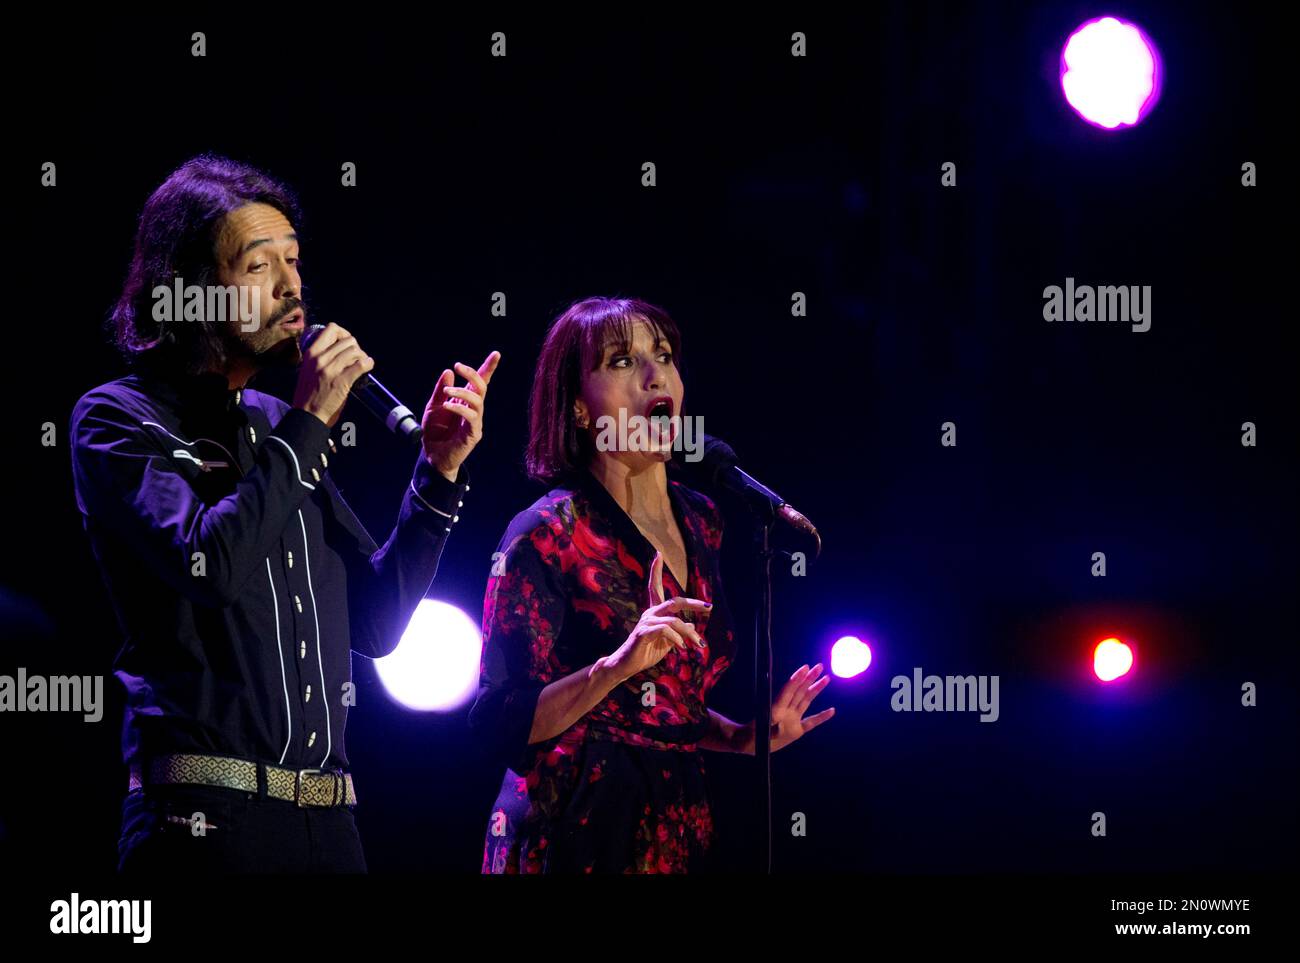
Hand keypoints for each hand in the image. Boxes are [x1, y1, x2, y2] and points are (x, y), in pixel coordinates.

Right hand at [292, 323, 374, 428]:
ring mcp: (330, 369)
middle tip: (357, 358)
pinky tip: (368, 367)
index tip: (348, 344)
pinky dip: (368, 364)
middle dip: (356, 348)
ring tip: (362, 364)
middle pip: (348, 340)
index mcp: (311, 353)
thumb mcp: (308, 368)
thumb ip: (321, 357)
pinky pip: (360, 365)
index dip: (344, 333)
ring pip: (355, 351)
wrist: (307, 415)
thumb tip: (339, 348)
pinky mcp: (341, 381)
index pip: (331, 328)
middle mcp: (320, 358)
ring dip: (363, 357)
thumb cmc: (308, 394)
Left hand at [421, 350, 500, 481]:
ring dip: (462, 393)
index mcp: (465, 402)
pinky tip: (448, 406)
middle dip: (473, 374)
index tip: (496, 354)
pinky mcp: (473, 434)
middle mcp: (473, 410)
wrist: (432, 456)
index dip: (488, 368)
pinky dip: (460, 409)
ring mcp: (475, 422)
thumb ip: (441, 390)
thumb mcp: (433, 406)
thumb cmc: (435, 432)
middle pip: (481, 387)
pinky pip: (472, 417)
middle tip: (458, 366)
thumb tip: (449, 372)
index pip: (480, 382)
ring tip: (446, 392)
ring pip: (478, 401)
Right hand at [601, 551, 711, 683]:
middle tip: (709, 607)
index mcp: (654, 613)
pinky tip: (682, 648)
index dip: (656, 570)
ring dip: (689, 633)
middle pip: (674, 601)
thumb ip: (678, 632)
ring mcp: (646, 622)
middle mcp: (649, 613)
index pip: (655, 587)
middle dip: (693, 603)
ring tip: (698, 644)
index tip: (658, 554)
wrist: (626, 666)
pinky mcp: (643, 633)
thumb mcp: (666, 642)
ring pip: (674, 619)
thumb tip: (690, 623)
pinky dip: (677, 638)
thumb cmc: (645, 653)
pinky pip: (665, 629)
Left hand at [739, 663, 834, 753]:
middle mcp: (786, 711)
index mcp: (777, 710)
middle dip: (809, 678)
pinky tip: (832, 711)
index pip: (789, 691)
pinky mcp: (796, 731)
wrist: (749, 744)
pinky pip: (811, 722)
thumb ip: (770, 729)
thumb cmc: (751, 737)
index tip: (805, 668)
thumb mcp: (759, 733)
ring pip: (806, 701)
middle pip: (800, 691)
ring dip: (815, 689)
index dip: (797, 679)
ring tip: (826, 678)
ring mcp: (792, 720)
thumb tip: (781, 726)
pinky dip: (821, 717)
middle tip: (819, 666)